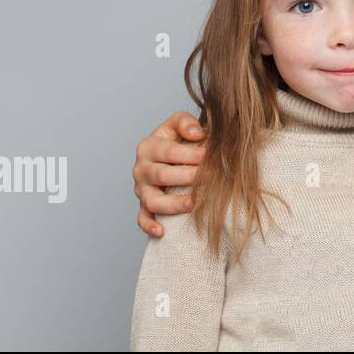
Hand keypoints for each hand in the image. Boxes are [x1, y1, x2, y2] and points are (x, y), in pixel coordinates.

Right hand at [133, 111, 205, 236]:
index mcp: (148, 147)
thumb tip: (196, 134)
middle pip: (162, 176)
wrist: (171, 156)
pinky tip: (162, 231)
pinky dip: (149, 226)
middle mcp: (141, 169)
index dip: (191, 155)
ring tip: (195, 203)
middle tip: (212, 177)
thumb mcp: (178, 123)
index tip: (211, 156)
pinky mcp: (143, 206)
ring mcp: (141, 189)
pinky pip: (142, 218)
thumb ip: (185, 122)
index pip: (169, 152)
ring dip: (174, 203)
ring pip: (152, 200)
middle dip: (189, 177)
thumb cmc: (178, 138)